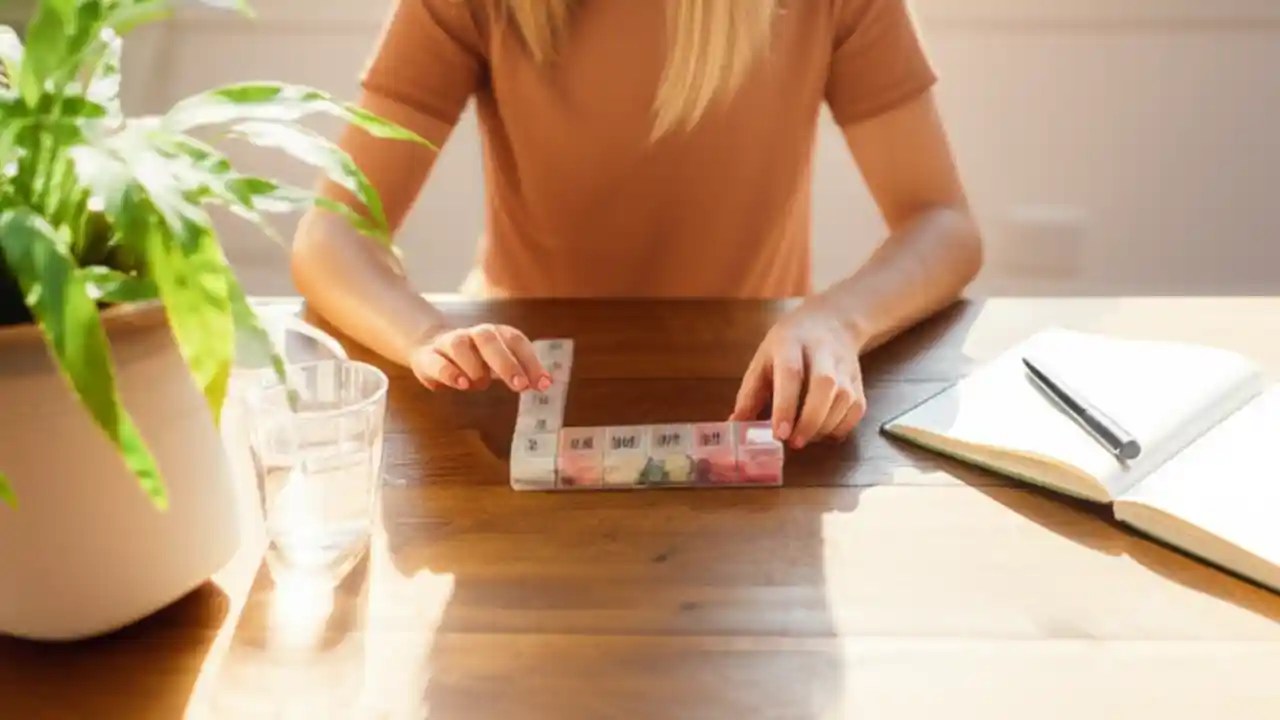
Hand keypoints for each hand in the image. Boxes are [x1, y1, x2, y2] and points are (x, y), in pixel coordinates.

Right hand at [409, 324, 550, 392]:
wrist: (430, 345)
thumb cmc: (475, 358)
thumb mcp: (499, 363)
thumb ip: (522, 372)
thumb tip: (546, 383)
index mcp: (496, 334)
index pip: (516, 342)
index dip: (531, 362)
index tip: (544, 385)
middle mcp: (474, 335)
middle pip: (489, 340)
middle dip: (506, 363)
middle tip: (520, 386)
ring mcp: (449, 343)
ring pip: (460, 345)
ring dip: (473, 365)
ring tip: (482, 384)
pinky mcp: (428, 357)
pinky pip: (437, 361)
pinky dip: (449, 372)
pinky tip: (461, 384)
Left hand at [730, 300, 866, 447]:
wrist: (832, 322)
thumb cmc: (789, 345)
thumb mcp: (763, 359)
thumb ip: (750, 394)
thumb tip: (736, 426)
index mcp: (790, 344)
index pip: (791, 374)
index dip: (785, 406)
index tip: (779, 433)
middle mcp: (823, 353)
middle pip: (824, 386)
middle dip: (810, 420)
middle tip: (793, 442)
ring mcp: (845, 368)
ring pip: (844, 400)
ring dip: (824, 427)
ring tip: (803, 437)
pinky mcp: (858, 382)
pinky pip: (855, 411)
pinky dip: (840, 428)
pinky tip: (822, 433)